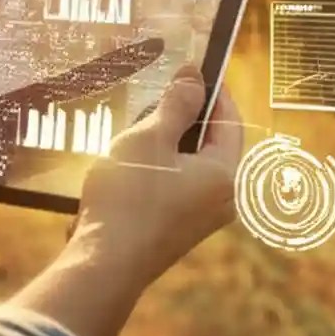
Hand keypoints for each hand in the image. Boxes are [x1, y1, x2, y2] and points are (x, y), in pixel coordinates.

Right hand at [73, 66, 242, 285]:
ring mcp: (200, 220)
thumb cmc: (129, 195)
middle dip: (188, 117)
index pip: (230, 121)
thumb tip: (194, 78)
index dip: (214, 92)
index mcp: (224, 174)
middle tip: (161, 94)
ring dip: (169, 144)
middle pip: (213, 145)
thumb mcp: (149, 137)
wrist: (104, 264)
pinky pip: (176, 188)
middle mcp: (222, 200)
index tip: (195, 70)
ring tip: (139, 126)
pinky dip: (160, 169)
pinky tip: (129, 164)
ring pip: (192, 167)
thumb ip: (175, 105)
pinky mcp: (176, 232)